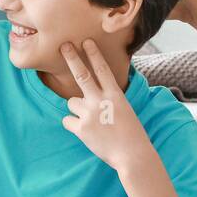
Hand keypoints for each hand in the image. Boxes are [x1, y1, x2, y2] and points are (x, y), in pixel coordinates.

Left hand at [59, 39, 150, 171]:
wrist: (132, 155)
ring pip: (71, 102)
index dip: (93, 54)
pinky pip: (67, 120)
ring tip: (92, 122)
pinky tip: (86, 132)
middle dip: (72, 58)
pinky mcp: (81, 128)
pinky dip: (73, 125)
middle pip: (81, 75)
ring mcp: (89, 114)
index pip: (102, 69)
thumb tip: (93, 92)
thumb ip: (109, 98)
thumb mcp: (125, 109)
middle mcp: (101, 101)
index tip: (86, 41)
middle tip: (63, 46)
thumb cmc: (131, 133)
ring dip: (77, 109)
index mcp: (115, 95)